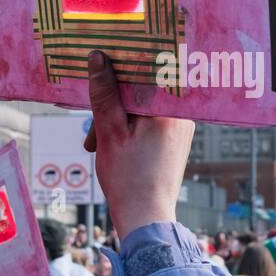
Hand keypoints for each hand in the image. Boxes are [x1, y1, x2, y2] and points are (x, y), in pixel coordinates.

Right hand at [84, 50, 193, 241]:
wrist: (146, 218)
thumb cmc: (129, 178)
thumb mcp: (109, 132)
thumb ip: (104, 93)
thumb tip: (97, 58)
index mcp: (170, 108)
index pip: (143, 72)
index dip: (118, 69)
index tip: (100, 67)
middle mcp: (182, 114)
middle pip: (140, 92)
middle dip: (113, 105)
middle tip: (93, 132)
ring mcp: (180, 128)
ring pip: (141, 108)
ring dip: (118, 120)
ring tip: (100, 144)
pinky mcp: (175, 140)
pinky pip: (149, 122)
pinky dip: (129, 129)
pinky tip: (115, 146)